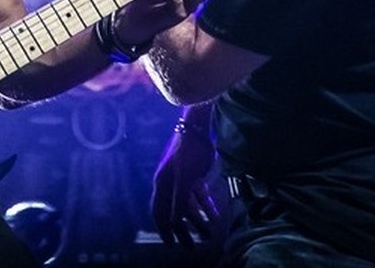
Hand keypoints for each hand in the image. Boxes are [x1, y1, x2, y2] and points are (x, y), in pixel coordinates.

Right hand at [151, 124, 219, 246]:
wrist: (196, 129)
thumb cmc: (188, 153)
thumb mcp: (184, 179)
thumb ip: (179, 201)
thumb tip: (174, 222)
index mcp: (162, 185)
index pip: (159, 212)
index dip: (164, 229)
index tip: (170, 244)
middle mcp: (168, 184)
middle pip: (173, 212)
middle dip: (182, 230)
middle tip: (191, 246)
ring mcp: (181, 180)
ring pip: (188, 205)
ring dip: (198, 220)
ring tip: (209, 233)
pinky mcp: (193, 176)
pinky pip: (198, 196)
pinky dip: (206, 206)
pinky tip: (215, 215)